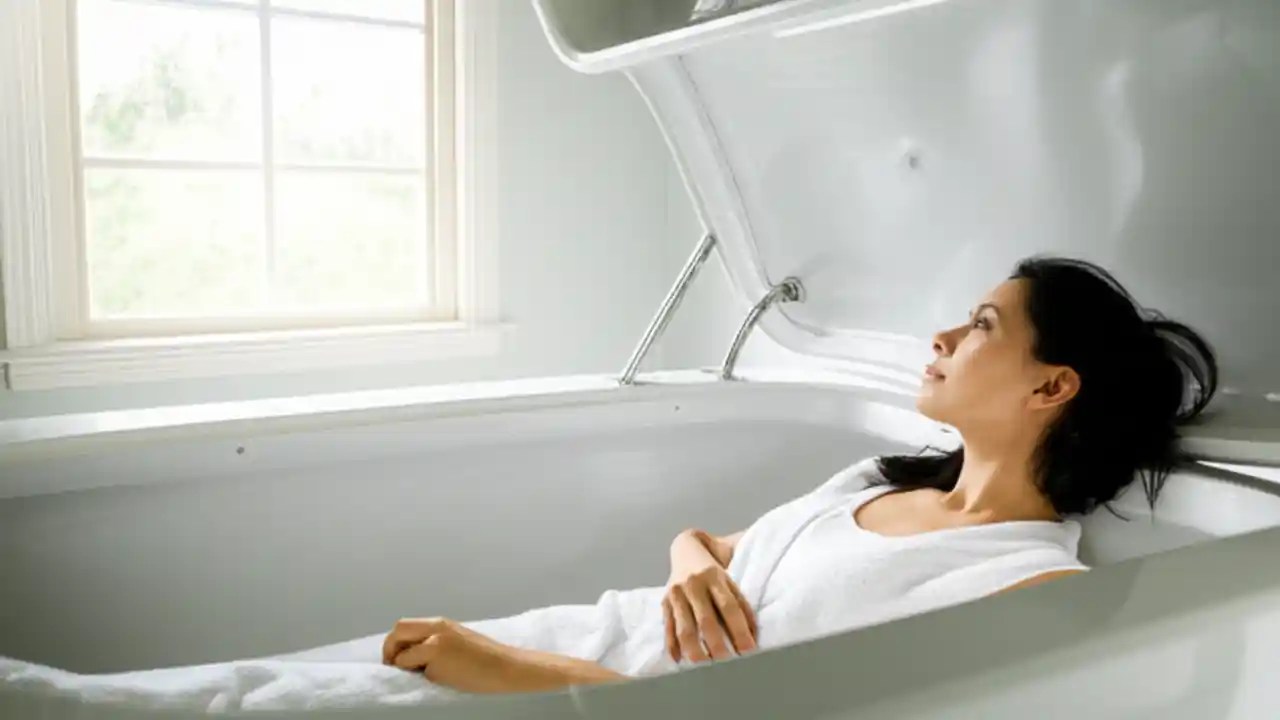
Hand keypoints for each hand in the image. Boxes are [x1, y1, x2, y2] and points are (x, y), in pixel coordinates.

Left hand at [382, 617, 541, 693]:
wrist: (505, 667)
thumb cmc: (485, 658)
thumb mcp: (457, 639)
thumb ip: (434, 640)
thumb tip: (409, 654)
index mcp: (440, 623)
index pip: (405, 626)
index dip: (396, 643)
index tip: (398, 657)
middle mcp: (436, 628)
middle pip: (397, 632)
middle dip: (390, 650)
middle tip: (394, 666)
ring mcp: (435, 643)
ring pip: (401, 654)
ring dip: (402, 665)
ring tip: (416, 675)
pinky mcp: (437, 660)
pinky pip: (415, 670)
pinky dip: (418, 676)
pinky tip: (435, 679)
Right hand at [662, 562, 757, 663]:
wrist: (686, 549)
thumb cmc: (713, 571)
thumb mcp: (730, 580)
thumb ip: (741, 605)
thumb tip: (753, 637)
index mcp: (715, 576)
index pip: (729, 608)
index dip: (740, 631)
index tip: (749, 650)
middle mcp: (694, 584)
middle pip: (706, 621)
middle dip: (718, 645)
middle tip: (728, 662)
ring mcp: (676, 593)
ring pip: (684, 628)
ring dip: (695, 651)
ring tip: (706, 665)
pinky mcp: (664, 602)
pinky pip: (668, 627)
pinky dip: (673, 646)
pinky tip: (680, 660)